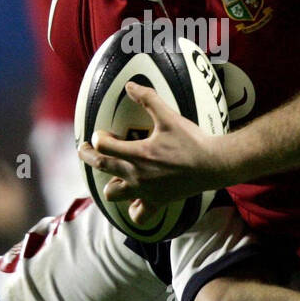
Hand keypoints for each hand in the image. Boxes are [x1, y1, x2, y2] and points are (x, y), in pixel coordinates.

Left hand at [76, 82, 222, 228]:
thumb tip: (129, 85)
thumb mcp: (169, 116)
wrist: (213, 164)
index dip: (98, 137)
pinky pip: (138, 215)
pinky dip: (132, 208)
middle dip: (89, 155)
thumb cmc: (191, 140)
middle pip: (101, 166)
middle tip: (86, 149)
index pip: (103, 146)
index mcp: (138, 153)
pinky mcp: (157, 202)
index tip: (101, 133)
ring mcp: (145, 192)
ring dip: (109, 182)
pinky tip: (134, 198)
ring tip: (114, 174)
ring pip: (112, 193)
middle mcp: (137, 175)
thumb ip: (148, 99)